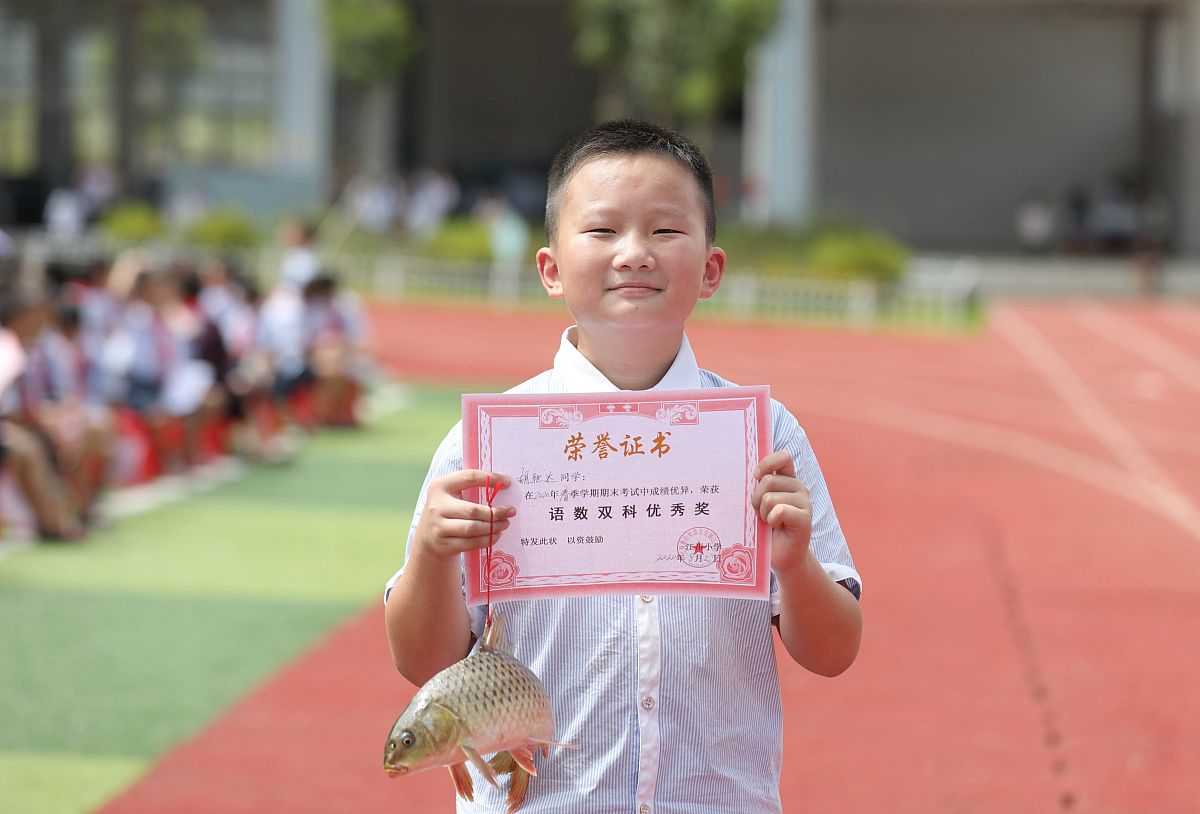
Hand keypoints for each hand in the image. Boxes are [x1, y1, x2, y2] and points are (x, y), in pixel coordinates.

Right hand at [413, 470, 515, 559]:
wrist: (428, 538)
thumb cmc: (447, 510)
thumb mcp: (451, 495)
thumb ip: (471, 488)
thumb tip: (503, 484)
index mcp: (439, 486)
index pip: (469, 477)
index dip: (490, 478)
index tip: (507, 482)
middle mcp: (436, 507)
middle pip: (472, 509)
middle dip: (495, 512)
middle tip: (511, 511)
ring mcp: (439, 528)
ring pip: (473, 528)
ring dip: (494, 526)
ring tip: (505, 523)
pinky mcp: (445, 545)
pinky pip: (471, 543)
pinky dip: (487, 539)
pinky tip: (496, 534)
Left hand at [752, 450, 813, 574]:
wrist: (781, 556)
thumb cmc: (766, 529)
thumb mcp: (759, 503)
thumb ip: (758, 486)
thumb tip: (749, 475)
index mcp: (788, 479)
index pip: (783, 457)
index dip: (767, 464)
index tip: (755, 477)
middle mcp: (798, 487)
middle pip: (767, 481)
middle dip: (756, 500)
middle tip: (762, 514)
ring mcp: (804, 503)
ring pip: (769, 498)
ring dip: (763, 513)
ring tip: (770, 522)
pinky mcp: (805, 518)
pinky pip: (780, 510)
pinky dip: (771, 520)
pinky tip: (777, 527)